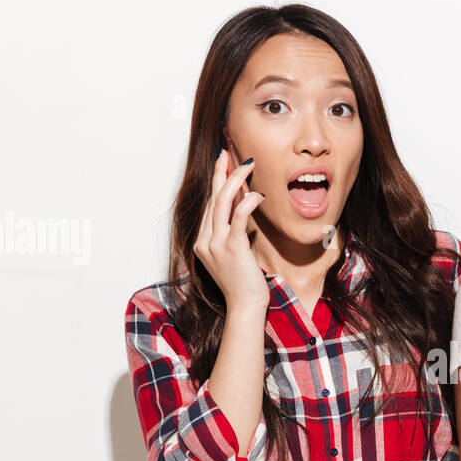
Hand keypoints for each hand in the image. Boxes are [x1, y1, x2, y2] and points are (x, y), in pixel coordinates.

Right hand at [193, 150, 267, 311]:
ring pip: (222, 202)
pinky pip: (238, 217)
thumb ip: (234, 231)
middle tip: (229, 154)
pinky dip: (248, 202)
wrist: (245, 307)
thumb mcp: (235, 253)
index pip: (210, 205)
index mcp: (202, 242)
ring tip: (247, 165)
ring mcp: (216, 244)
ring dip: (235, 179)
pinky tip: (257, 193)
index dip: (218, 183)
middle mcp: (205, 240)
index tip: (224, 164)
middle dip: (221, 173)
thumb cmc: (244, 283)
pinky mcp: (232, 247)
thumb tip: (243, 206)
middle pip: (213, 198)